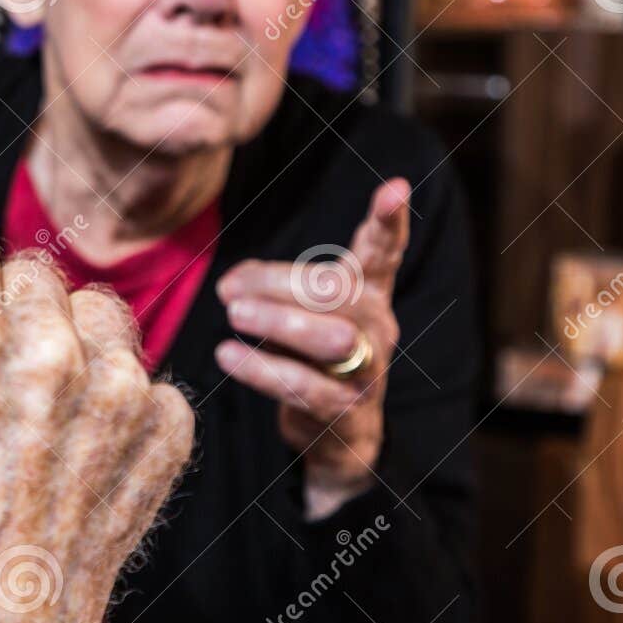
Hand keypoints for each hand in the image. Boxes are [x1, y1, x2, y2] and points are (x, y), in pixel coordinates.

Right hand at [0, 231, 193, 622]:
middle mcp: (46, 346)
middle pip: (30, 273)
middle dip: (5, 315)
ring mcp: (116, 388)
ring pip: (94, 311)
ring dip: (67, 345)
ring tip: (36, 411)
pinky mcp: (163, 429)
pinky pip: (139, 376)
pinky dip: (111, 406)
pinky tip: (73, 453)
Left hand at [213, 179, 410, 519]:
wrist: (337, 435)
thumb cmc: (312, 357)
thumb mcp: (298, 314)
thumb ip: (271, 286)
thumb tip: (233, 282)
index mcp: (368, 296)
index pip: (382, 253)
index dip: (389, 222)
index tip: (395, 186)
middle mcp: (377, 329)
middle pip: (336, 292)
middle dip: (277, 284)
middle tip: (228, 289)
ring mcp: (368, 372)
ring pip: (330, 339)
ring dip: (276, 322)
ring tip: (233, 315)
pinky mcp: (346, 412)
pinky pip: (303, 386)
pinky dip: (259, 368)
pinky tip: (226, 354)